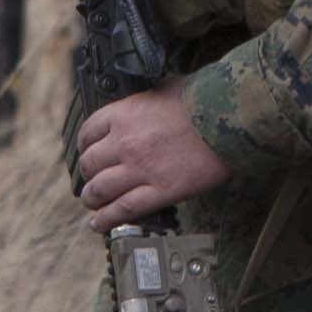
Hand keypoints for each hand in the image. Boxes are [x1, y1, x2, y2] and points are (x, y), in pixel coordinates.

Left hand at [70, 86, 230, 231]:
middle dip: (87, 175)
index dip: (85, 146)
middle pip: (90, 164)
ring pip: (101, 190)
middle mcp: (125, 143)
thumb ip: (146, 100)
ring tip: (93, 204)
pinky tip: (100, 224)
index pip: (88, 132)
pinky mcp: (160, 191)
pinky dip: (108, 219)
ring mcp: (140, 169)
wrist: (227, 116)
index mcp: (124, 114)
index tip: (88, 152)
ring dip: (92, 199)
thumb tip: (145, 103)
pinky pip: (125, 209)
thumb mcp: (164, 87)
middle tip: (91, 180)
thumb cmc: (201, 99)